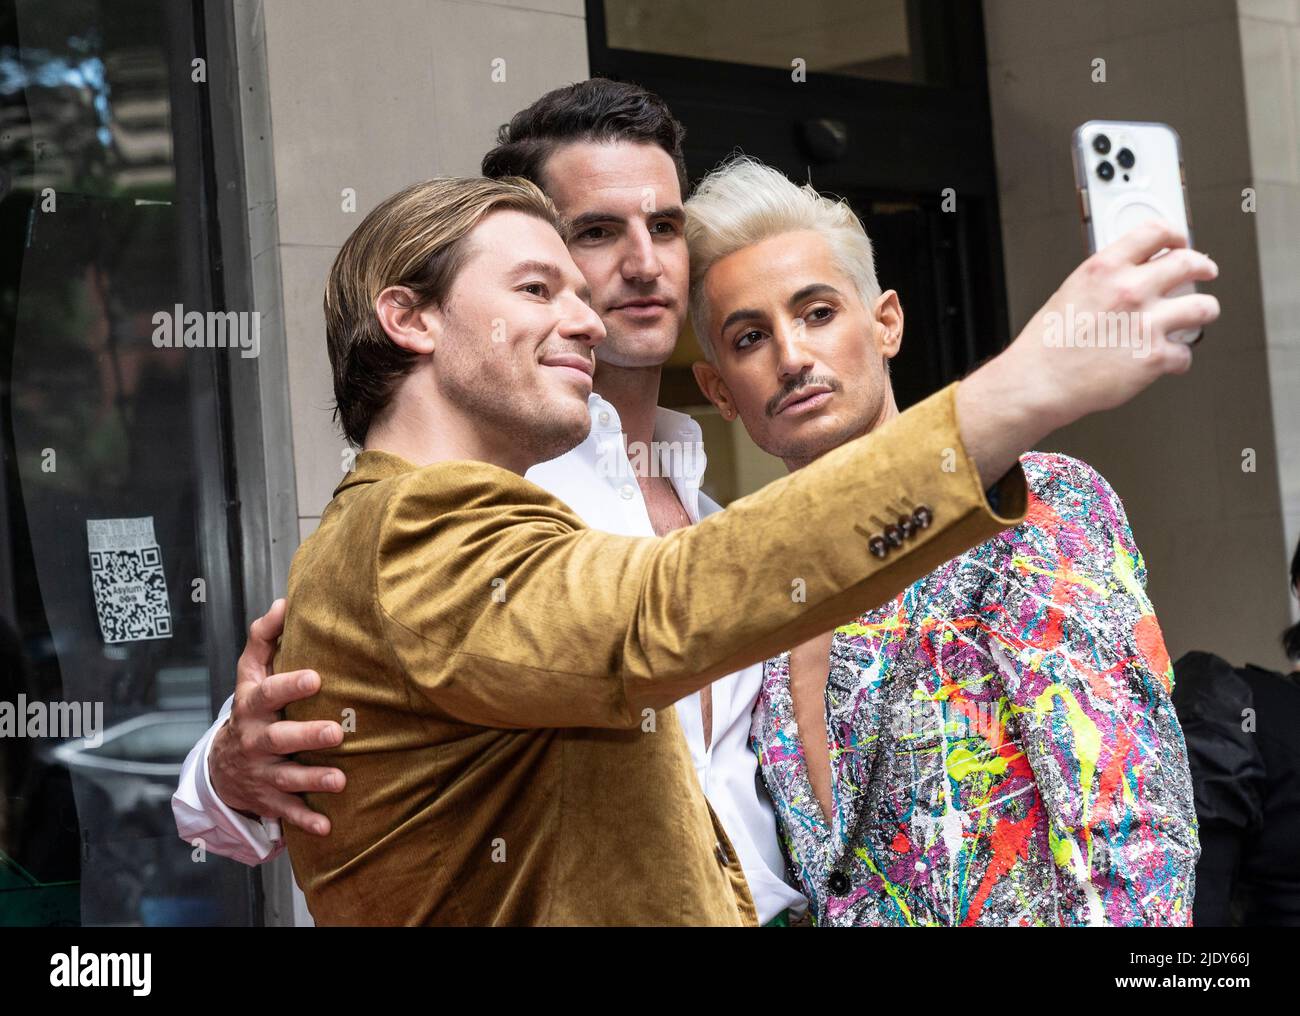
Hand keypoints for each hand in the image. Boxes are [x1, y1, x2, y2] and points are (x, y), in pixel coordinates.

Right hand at [209, 598, 344, 835]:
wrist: (222, 765)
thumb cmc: (252, 706)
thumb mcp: (251, 672)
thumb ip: (265, 636)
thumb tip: (287, 600)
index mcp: (253, 706)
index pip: (269, 692)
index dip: (289, 684)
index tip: (315, 676)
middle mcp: (257, 740)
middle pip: (280, 738)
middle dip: (306, 735)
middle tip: (335, 732)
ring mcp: (262, 772)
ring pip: (287, 777)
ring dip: (313, 779)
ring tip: (340, 780)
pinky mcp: (271, 798)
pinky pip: (288, 812)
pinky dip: (306, 821)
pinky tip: (327, 826)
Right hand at [959, 220, 1219, 484]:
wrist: (1039, 382)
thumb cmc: (1047, 345)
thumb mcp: (1071, 293)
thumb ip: (1106, 280)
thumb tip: (1132, 276)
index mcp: (1104, 269)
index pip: (1154, 233)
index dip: (1174, 234)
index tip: (1179, 240)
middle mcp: (1129, 290)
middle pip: (1188, 263)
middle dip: (1203, 266)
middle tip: (1205, 271)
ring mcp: (1146, 323)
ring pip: (1204, 307)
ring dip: (1204, 311)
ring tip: (1198, 316)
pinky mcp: (1154, 357)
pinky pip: (1185, 353)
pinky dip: (1178, 359)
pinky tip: (1167, 360)